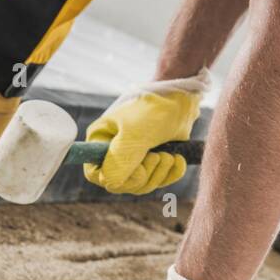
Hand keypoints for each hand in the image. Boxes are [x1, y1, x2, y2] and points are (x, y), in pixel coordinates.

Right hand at [83, 70, 208, 195]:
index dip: (116, 178)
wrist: (183, 94)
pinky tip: (178, 158)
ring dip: (160, 172)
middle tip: (157, 155)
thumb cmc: (155, 107)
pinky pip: (159, 180)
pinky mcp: (154, 159)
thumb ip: (121, 159)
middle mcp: (114, 151)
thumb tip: (111, 184)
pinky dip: (171, 172)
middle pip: (122, 184)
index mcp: (101, 141)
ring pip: (142, 185)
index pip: (96, 174)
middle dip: (144, 175)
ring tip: (169, 154)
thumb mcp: (136, 132)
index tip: (137, 167)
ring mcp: (135, 156)